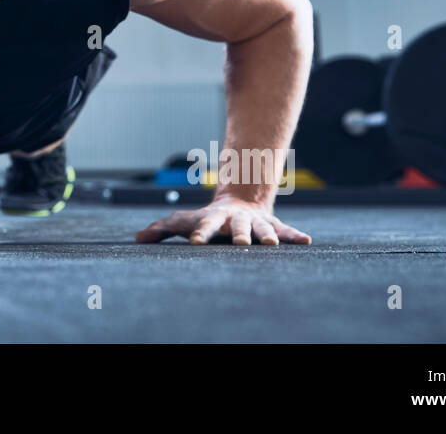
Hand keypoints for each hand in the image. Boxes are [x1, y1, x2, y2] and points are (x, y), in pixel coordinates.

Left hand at [135, 195, 310, 245]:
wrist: (239, 201)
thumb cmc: (207, 219)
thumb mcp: (184, 221)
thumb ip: (162, 229)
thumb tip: (138, 238)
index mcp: (215, 220)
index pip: (205, 226)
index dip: (201, 234)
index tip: (197, 242)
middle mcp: (237, 221)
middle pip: (238, 227)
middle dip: (239, 235)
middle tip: (241, 243)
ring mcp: (256, 223)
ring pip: (262, 229)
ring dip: (267, 236)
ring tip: (273, 244)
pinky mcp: (273, 226)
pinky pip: (286, 230)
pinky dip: (296, 235)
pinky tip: (307, 241)